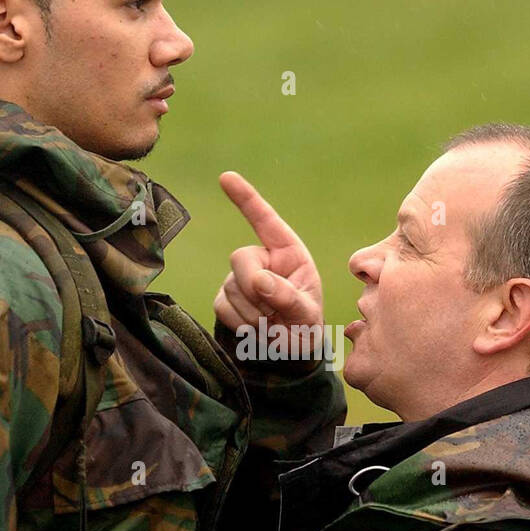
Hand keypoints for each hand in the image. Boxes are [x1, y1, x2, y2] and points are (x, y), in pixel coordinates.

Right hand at [214, 171, 323, 334]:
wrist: (289, 353)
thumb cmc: (305, 325)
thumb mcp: (307, 314)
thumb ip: (289, 298)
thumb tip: (259, 281)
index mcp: (288, 253)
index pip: (265, 221)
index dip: (246, 198)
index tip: (226, 177)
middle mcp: (262, 260)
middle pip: (240, 258)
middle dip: (252, 286)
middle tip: (271, 314)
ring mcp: (240, 279)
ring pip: (231, 288)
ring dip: (252, 314)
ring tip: (272, 325)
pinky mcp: (225, 299)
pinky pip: (222, 307)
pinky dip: (240, 324)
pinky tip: (257, 330)